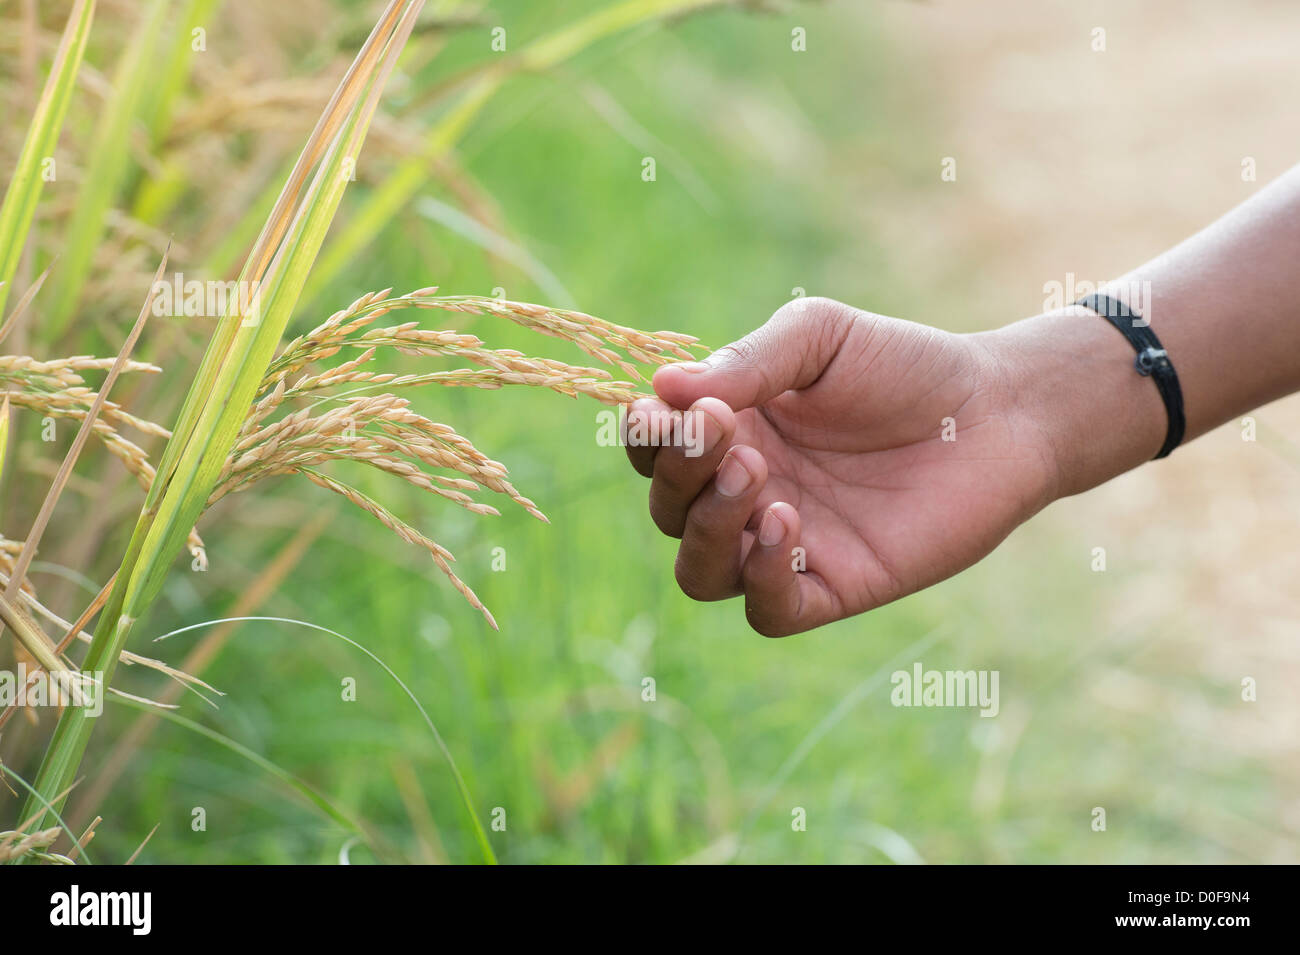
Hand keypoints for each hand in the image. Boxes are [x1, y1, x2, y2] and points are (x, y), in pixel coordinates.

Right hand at [626, 297, 1060, 635]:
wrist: (999, 412)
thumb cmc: (906, 366)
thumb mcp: (820, 338)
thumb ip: (747, 362)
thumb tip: (662, 387)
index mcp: (733, 431)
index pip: (655, 450)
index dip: (648, 436)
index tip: (675, 410)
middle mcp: (747, 493)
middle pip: (668, 511)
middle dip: (681, 474)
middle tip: (726, 434)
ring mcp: (785, 545)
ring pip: (701, 571)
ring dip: (708, 528)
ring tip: (756, 475)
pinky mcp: (832, 588)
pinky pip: (765, 610)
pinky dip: (760, 576)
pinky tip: (788, 523)